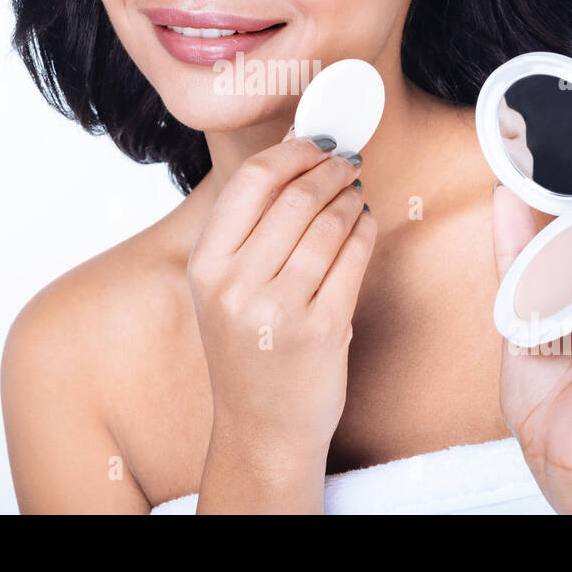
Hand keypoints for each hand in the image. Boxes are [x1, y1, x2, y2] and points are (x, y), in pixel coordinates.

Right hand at [187, 127, 374, 470]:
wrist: (261, 429)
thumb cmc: (248, 348)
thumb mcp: (224, 286)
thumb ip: (250, 225)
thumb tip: (294, 147)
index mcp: (206, 266)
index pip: (250, 180)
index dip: (291, 151)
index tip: (316, 142)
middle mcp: (236, 286)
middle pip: (295, 196)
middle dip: (331, 169)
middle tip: (347, 164)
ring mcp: (280, 310)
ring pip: (330, 223)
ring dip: (352, 198)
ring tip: (356, 195)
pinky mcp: (323, 329)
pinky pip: (354, 257)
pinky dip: (365, 231)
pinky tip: (365, 226)